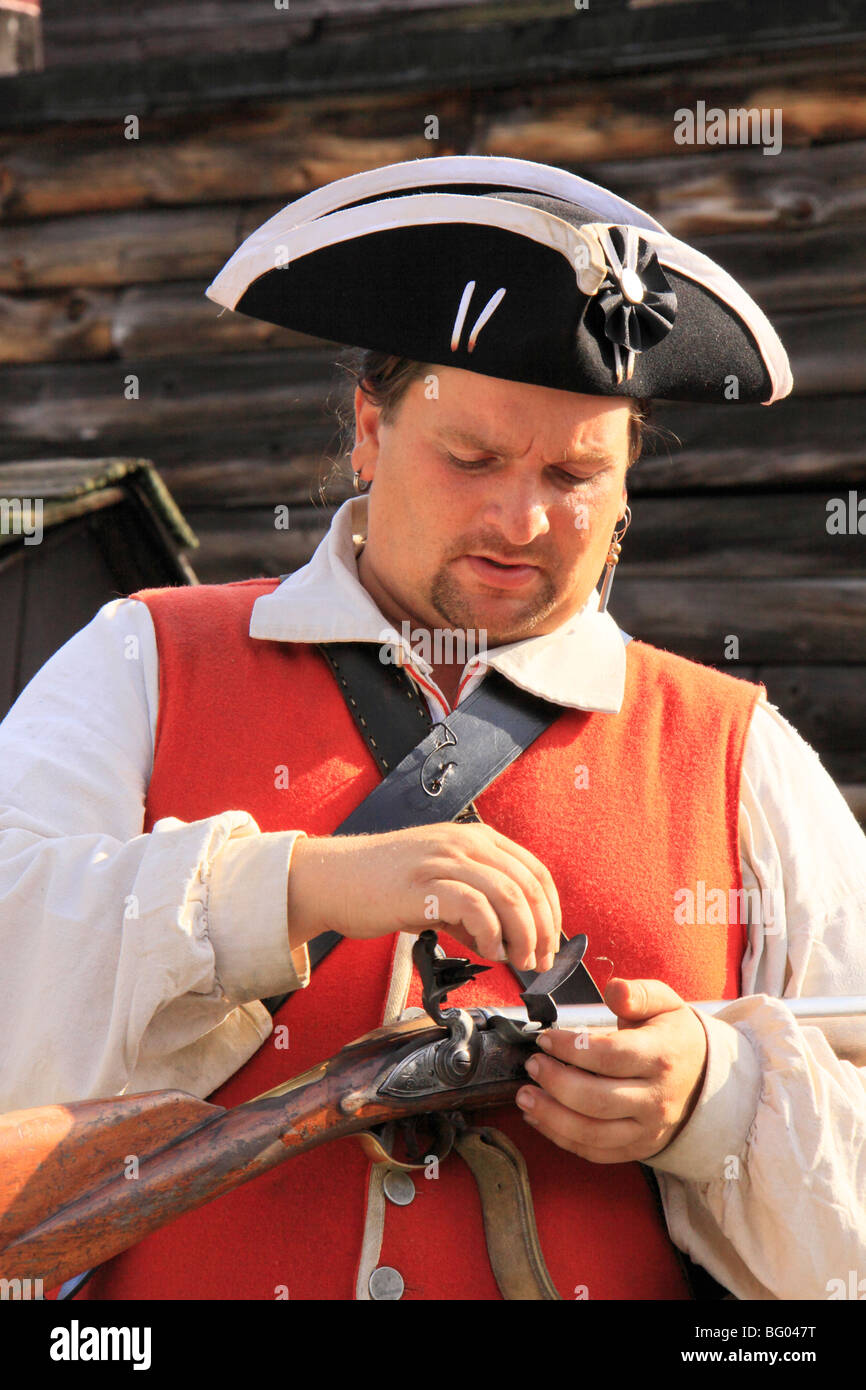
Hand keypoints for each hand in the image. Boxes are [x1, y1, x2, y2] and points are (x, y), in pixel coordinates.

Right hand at [287, 823, 561, 971]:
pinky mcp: (425, 884)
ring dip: (523, 935)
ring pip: (510, 894)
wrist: (333, 877)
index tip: (550, 943)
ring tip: (518, 961)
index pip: (535, 870)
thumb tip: (506, 942)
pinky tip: (486, 951)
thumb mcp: (439, 885)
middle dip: (542, 930)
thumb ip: (474, 907)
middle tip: (539, 962)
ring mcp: (445, 860)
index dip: (551, 911)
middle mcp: (466, 843)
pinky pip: (475, 907)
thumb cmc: (384, 884)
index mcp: (475, 839)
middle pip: (529, 885)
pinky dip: (490, 933)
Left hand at [516, 977, 708, 1161]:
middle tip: (532, 1065)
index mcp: (661, 1057)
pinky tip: (539, 1118)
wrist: (706, 1080)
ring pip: (593, 1133)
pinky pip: (596, 1152)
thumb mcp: (665, 1004)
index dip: (571, 1048)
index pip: (610, 1056)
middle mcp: (656, 1098)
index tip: (545, 1039)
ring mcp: (648, 1129)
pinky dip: (563, 1139)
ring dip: (551, 1116)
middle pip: (597, 1100)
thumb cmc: (673, 1036)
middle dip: (556, 1083)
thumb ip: (638, 993)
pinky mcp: (638, 1148)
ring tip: (524, 1096)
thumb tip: (614, 990)